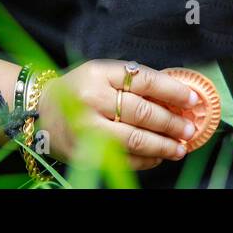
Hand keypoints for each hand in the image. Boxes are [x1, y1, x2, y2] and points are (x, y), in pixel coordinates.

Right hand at [33, 59, 199, 171]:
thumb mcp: (103, 74)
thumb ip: (135, 82)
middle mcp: (91, 99)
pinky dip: (146, 159)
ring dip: (163, 145)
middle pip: (142, 112)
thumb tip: (176, 96)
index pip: (144, 80)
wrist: (40, 111)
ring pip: (134, 139)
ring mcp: (86, 128)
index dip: (172, 91)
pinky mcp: (84, 152)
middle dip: (171, 122)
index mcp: (99, 73)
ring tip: (181, 147)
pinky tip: (159, 156)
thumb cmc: (80, 89)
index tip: (192, 99)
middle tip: (189, 128)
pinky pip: (123, 158)